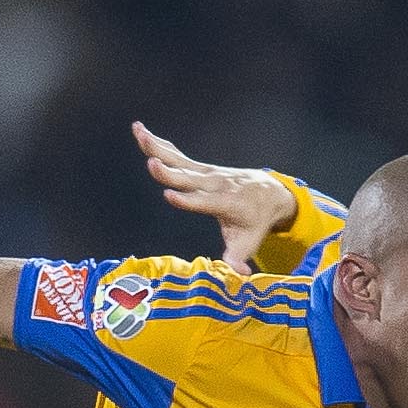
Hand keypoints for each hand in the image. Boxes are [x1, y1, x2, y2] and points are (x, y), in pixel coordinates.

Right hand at [137, 122, 298, 263]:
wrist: (269, 194)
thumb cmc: (256, 223)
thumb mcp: (250, 243)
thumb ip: (239, 258)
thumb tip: (241, 274)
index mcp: (226, 204)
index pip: (204, 203)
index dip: (187, 201)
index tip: (169, 196)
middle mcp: (215, 185)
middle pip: (187, 178)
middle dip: (169, 173)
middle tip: (151, 163)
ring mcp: (206, 174)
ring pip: (178, 161)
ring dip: (157, 147)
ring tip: (138, 133)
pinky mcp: (200, 168)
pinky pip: (177, 156)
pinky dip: (160, 145)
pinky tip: (141, 132)